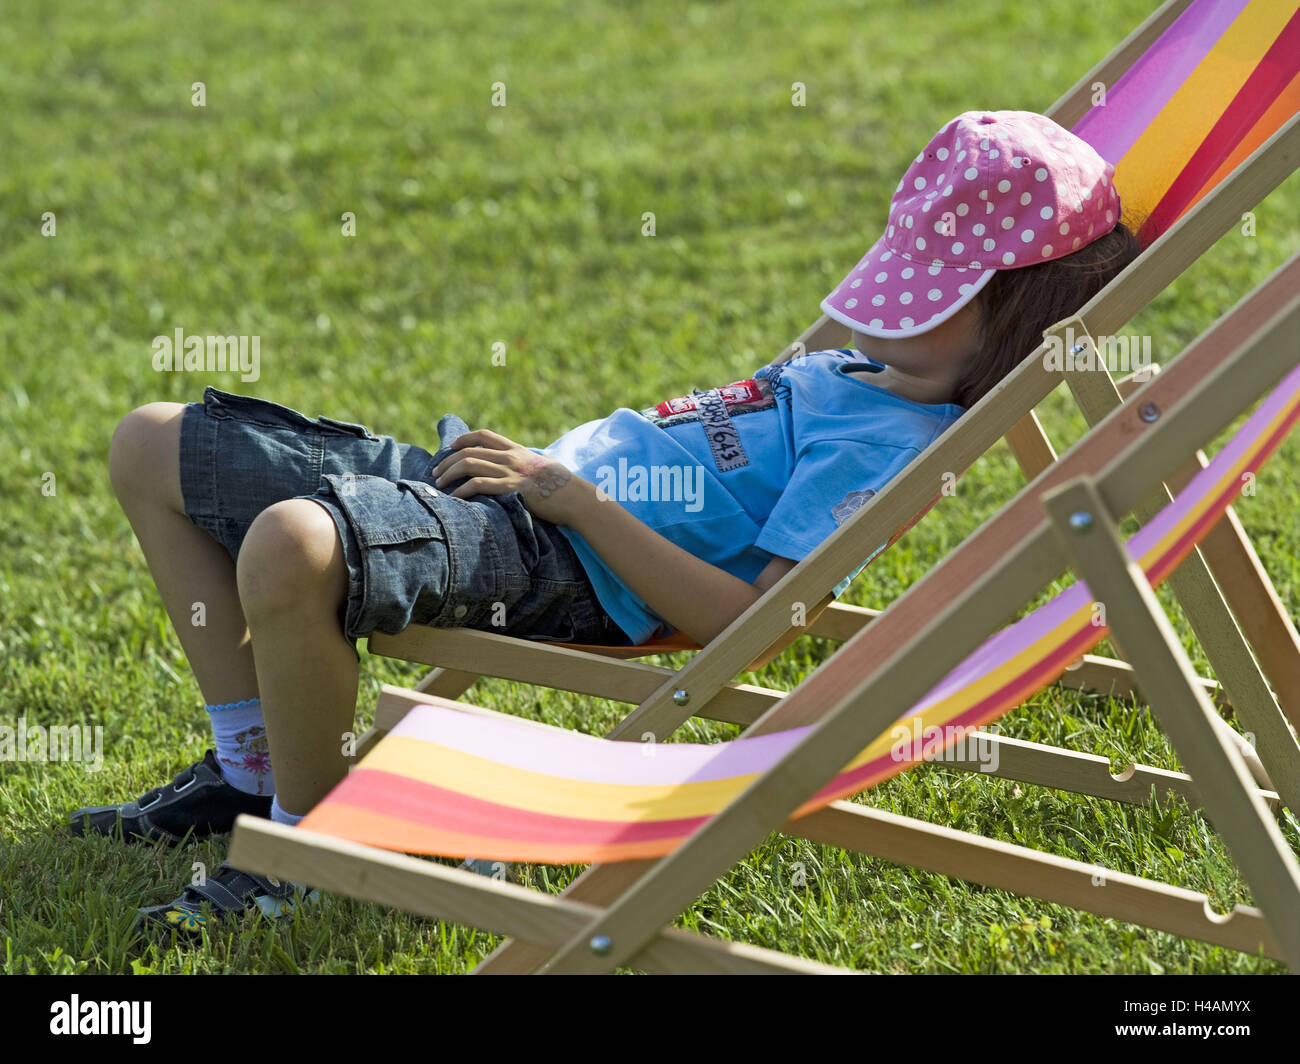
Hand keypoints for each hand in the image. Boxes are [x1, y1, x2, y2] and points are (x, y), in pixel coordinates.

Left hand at [430, 428, 582, 522]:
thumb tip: (518, 474)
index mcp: (517, 450)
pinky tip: (455, 497)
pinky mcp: (511, 488)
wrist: (575, 496)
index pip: (485, 435)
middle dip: (448, 461)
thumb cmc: (562, 487)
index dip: (465, 439)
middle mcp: (511, 457)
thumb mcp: (542, 469)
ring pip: (469, 464)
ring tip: (439, 485)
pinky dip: (462, 490)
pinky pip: (479, 484)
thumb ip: (526, 467)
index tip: (451, 447)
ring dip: (449, 474)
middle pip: (470, 451)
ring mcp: (510, 472)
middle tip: (436, 473)